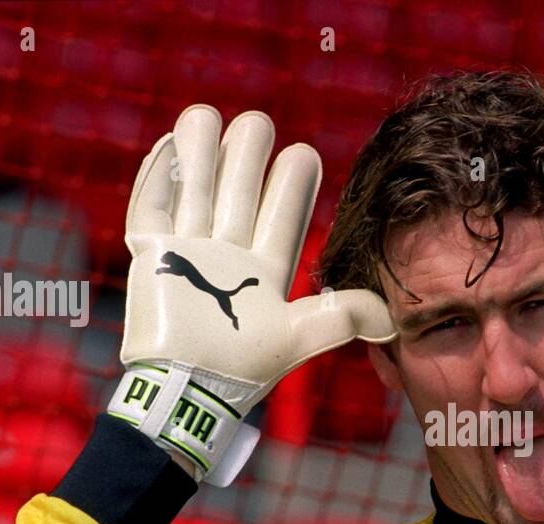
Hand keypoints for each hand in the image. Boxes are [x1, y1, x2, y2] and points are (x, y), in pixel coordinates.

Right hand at [110, 105, 396, 484]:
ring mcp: (187, 253)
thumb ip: (343, 317)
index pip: (280, 217)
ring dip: (201, 153)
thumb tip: (395, 317)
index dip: (291, 186)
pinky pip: (150, 209)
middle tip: (257, 124)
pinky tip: (170, 143)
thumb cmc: (242, 368)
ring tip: (209, 114)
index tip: (303, 153)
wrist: (186, 390)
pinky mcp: (149, 257)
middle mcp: (226, 254)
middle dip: (245, 157)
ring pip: (194, 190)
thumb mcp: (299, 338)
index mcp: (262, 270)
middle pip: (235, 192)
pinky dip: (157, 177)